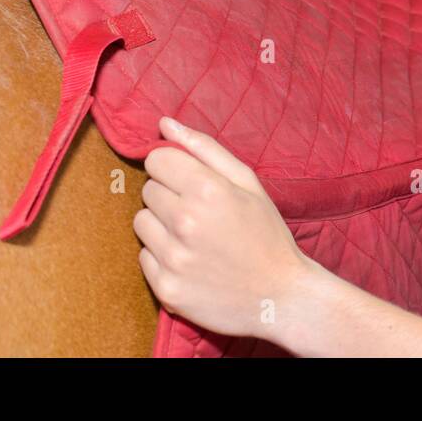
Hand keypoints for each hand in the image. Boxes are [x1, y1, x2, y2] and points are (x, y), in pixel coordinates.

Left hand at [136, 116, 311, 343]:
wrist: (280, 297)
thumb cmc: (266, 234)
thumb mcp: (247, 182)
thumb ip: (204, 147)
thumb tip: (164, 123)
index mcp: (207, 189)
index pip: (156, 160)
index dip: (174, 168)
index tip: (191, 182)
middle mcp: (185, 222)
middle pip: (148, 190)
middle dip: (169, 196)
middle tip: (200, 213)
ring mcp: (173, 257)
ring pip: (141, 222)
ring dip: (161, 226)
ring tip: (194, 237)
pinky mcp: (165, 287)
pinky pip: (144, 257)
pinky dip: (162, 257)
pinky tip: (190, 260)